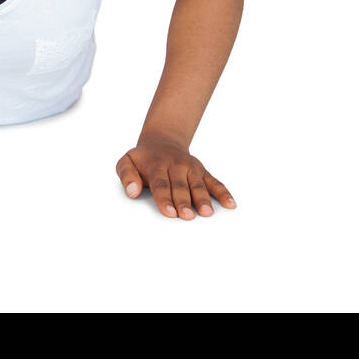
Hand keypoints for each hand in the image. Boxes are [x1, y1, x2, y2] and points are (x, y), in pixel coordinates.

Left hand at [116, 138, 235, 219]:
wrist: (162, 141)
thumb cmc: (143, 158)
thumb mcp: (127, 161)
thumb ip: (126, 176)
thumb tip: (132, 192)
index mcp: (157, 165)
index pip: (161, 184)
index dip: (165, 199)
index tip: (169, 213)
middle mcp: (176, 166)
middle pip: (180, 186)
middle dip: (184, 201)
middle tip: (187, 217)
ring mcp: (191, 169)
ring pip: (198, 185)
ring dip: (203, 199)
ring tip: (208, 213)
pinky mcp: (202, 172)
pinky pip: (214, 182)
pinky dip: (223, 192)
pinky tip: (231, 204)